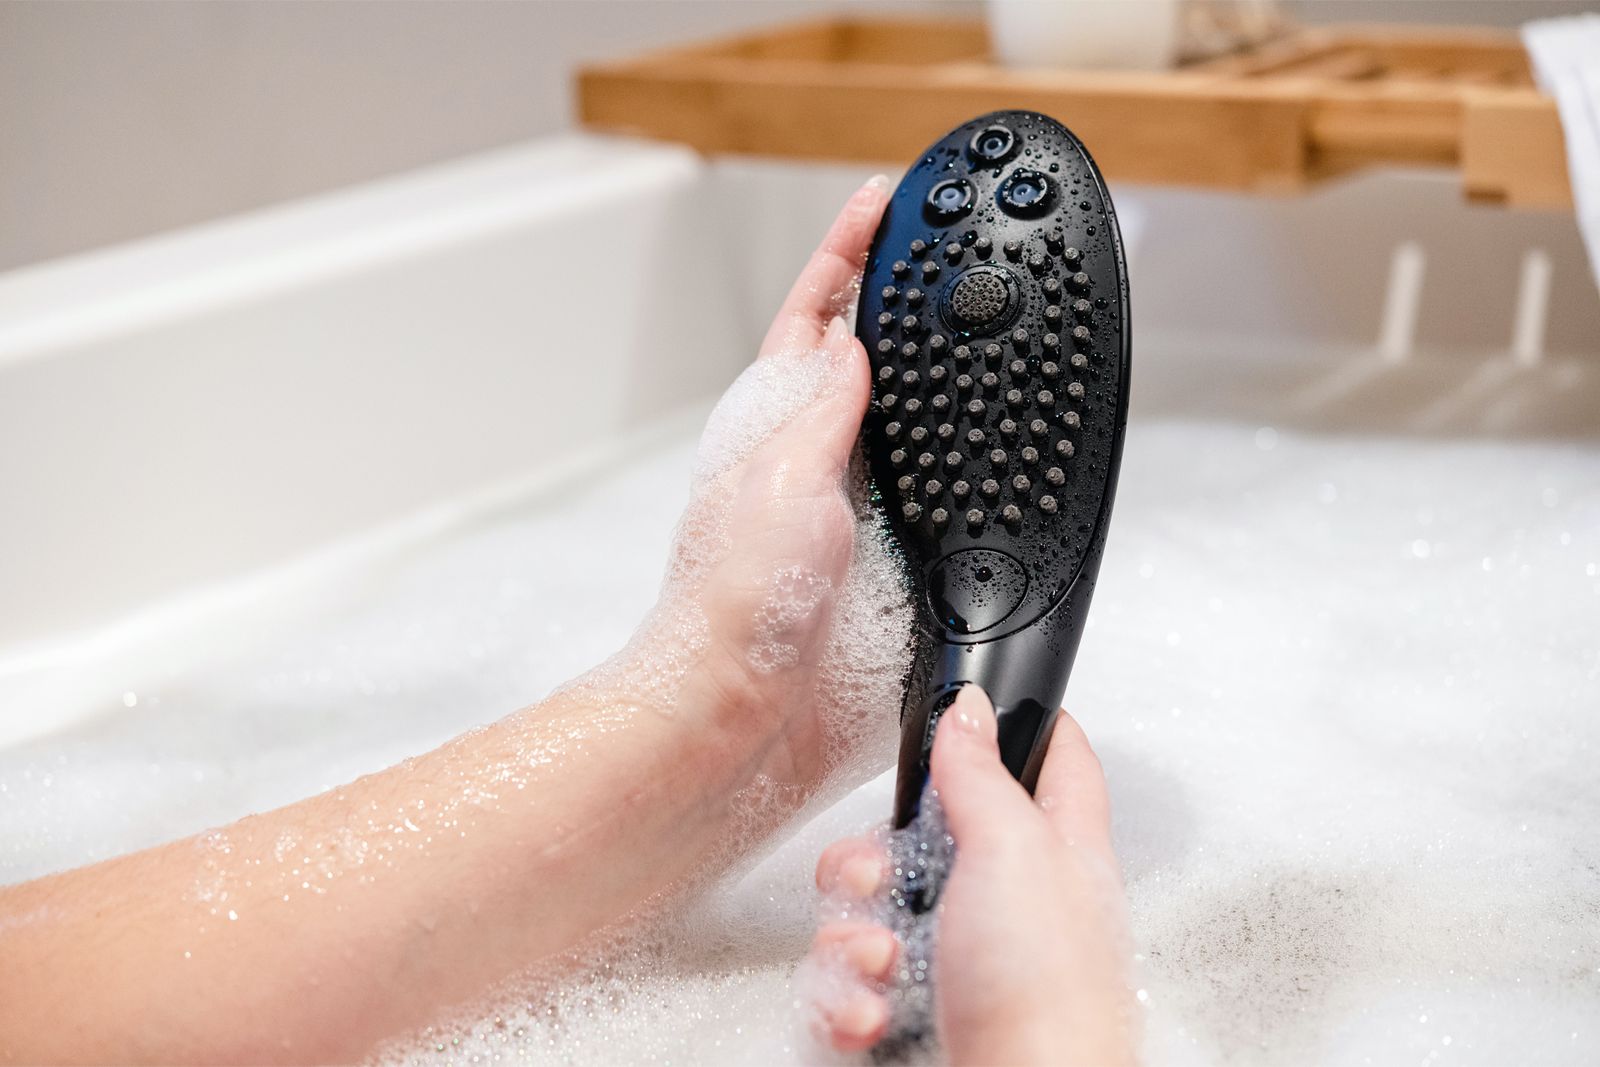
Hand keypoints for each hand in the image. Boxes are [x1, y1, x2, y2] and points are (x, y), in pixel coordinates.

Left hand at [614, 175, 901, 797]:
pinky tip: (969, 457)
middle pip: (851, 360)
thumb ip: (825, 412)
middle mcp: (804, 465)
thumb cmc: (738, 606)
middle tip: (931, 253)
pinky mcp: (869, 569)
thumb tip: (851, 345)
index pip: (812, 314)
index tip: (882, 202)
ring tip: (954, 334)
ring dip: (918, 378)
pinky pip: (915, 496)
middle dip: (887, 301)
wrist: (737, 719)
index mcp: (772, 428)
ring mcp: (837, 515)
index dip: (845, 253)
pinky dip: (943, 462)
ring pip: (887, 425)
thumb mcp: (785, 482)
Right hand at [808, 684, 1138, 1065]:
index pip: (1055, 762)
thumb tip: (969, 710)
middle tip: (877, 878)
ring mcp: (959, 960)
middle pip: (921, 836)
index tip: (979, 706)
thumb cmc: (1049, 995)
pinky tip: (873, 1008)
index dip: (1022, 726)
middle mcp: (1009, 901)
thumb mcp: (1014, 852)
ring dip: (854, 936)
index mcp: (1055, 849)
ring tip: (880, 960)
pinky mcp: (916, 1012)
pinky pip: (851, 982)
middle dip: (872, 858)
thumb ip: (983, 776)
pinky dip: (848, 996)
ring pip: (870, 913)